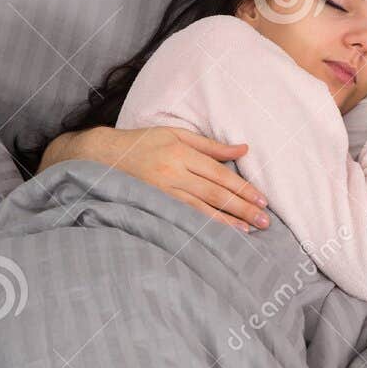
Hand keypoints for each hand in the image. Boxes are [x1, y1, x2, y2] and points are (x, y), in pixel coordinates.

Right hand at [60, 126, 270, 231]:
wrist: (101, 156)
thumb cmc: (142, 142)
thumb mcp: (176, 134)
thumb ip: (210, 145)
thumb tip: (243, 149)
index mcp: (180, 152)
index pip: (219, 174)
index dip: (242, 188)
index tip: (262, 200)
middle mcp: (173, 173)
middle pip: (215, 194)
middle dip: (242, 208)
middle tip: (265, 221)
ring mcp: (162, 192)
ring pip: (201, 210)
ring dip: (227, 222)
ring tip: (249, 231)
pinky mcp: (153, 205)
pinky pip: (183, 219)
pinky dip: (204, 227)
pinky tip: (219, 234)